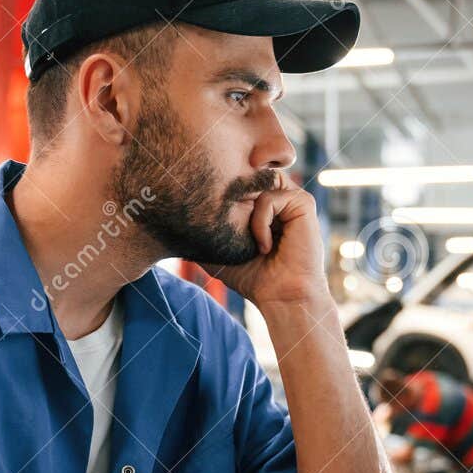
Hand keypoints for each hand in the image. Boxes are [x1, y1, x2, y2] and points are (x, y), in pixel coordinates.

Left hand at [208, 179, 328, 308]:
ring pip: (257, 184)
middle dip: (232, 198)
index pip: (237, 180)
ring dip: (246, 214)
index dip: (222, 193)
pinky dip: (260, 223)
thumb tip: (170, 222)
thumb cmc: (253, 279)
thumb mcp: (218, 251)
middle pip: (247, 175)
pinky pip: (271, 198)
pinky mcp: (303, 203)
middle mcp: (277, 197)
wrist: (282, 297)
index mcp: (262, 204)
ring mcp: (291, 198)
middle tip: (231, 230)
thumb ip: (201, 233)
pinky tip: (264, 247)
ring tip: (250, 243)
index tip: (214, 216)